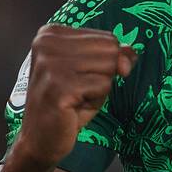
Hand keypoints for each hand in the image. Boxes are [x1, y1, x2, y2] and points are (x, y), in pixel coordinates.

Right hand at [11, 24, 137, 168]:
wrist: (41, 138)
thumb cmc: (69, 103)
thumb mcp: (94, 72)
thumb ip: (114, 56)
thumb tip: (130, 54)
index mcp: (51, 33)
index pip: (107, 38)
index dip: (106, 63)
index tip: (80, 78)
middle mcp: (47, 43)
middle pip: (111, 49)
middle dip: (104, 75)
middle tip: (79, 90)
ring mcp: (50, 64)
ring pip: (109, 67)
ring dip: (100, 89)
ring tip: (76, 98)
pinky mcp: (59, 86)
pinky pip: (103, 86)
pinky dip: (95, 100)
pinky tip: (73, 107)